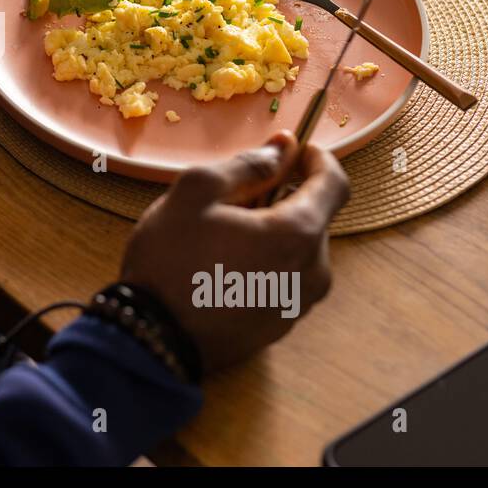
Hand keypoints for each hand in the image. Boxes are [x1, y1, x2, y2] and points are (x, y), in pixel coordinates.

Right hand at [120, 131, 349, 373]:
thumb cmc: (170, 261)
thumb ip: (246, 165)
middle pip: (313, 219)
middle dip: (283, 199)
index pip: (335, 184)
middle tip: (235, 197)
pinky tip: (223, 267)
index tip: (295, 151)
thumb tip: (283, 148)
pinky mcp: (280, 326)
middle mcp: (312, 272)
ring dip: (272, 233)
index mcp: (298, 234)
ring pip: (297, 251)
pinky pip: (284, 280)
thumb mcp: (196, 192)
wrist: (151, 339)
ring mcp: (298, 305)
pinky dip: (265, 264)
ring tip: (222, 236)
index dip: (318, 160)